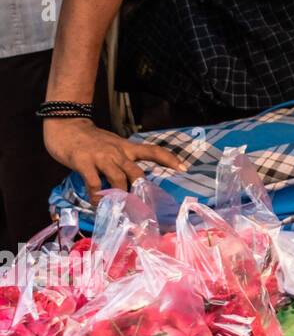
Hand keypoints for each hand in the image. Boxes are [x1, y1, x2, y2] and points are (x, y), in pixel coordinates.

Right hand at [43, 117, 184, 204]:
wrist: (67, 125)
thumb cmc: (91, 140)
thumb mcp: (113, 145)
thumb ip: (124, 159)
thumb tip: (134, 180)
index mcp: (127, 147)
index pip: (153, 151)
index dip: (169, 159)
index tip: (184, 168)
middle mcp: (118, 152)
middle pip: (137, 172)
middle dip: (142, 190)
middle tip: (144, 207)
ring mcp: (101, 156)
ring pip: (119, 179)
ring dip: (121, 196)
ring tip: (121, 210)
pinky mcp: (84, 162)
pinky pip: (94, 183)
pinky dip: (98, 197)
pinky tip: (98, 204)